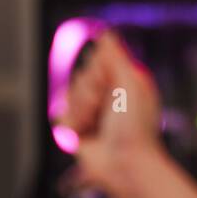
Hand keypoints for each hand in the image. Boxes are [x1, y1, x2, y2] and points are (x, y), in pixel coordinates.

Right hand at [59, 30, 164, 194]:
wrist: (124, 163)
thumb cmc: (134, 127)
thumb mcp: (130, 83)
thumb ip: (115, 57)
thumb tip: (106, 33)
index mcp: (124, 83)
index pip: (97, 60)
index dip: (99, 71)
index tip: (112, 85)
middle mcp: (109, 97)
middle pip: (81, 76)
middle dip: (89, 91)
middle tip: (105, 109)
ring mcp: (93, 114)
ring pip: (69, 95)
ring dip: (81, 109)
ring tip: (96, 124)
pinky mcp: (79, 132)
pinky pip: (62, 116)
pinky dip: (72, 124)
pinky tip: (86, 135)